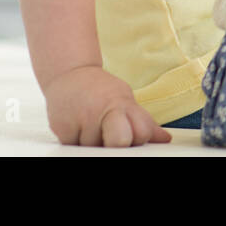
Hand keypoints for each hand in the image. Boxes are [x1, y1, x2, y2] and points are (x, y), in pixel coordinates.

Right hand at [43, 65, 171, 146]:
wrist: (68, 75)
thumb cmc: (101, 90)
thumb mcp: (125, 99)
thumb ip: (143, 121)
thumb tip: (164, 138)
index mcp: (123, 104)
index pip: (142, 132)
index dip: (139, 138)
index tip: (133, 136)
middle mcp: (102, 110)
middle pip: (119, 142)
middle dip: (118, 145)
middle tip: (112, 138)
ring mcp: (80, 119)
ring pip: (93, 150)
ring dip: (94, 143)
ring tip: (91, 126)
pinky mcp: (61, 129)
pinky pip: (74, 149)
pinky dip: (77, 142)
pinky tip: (78, 128)